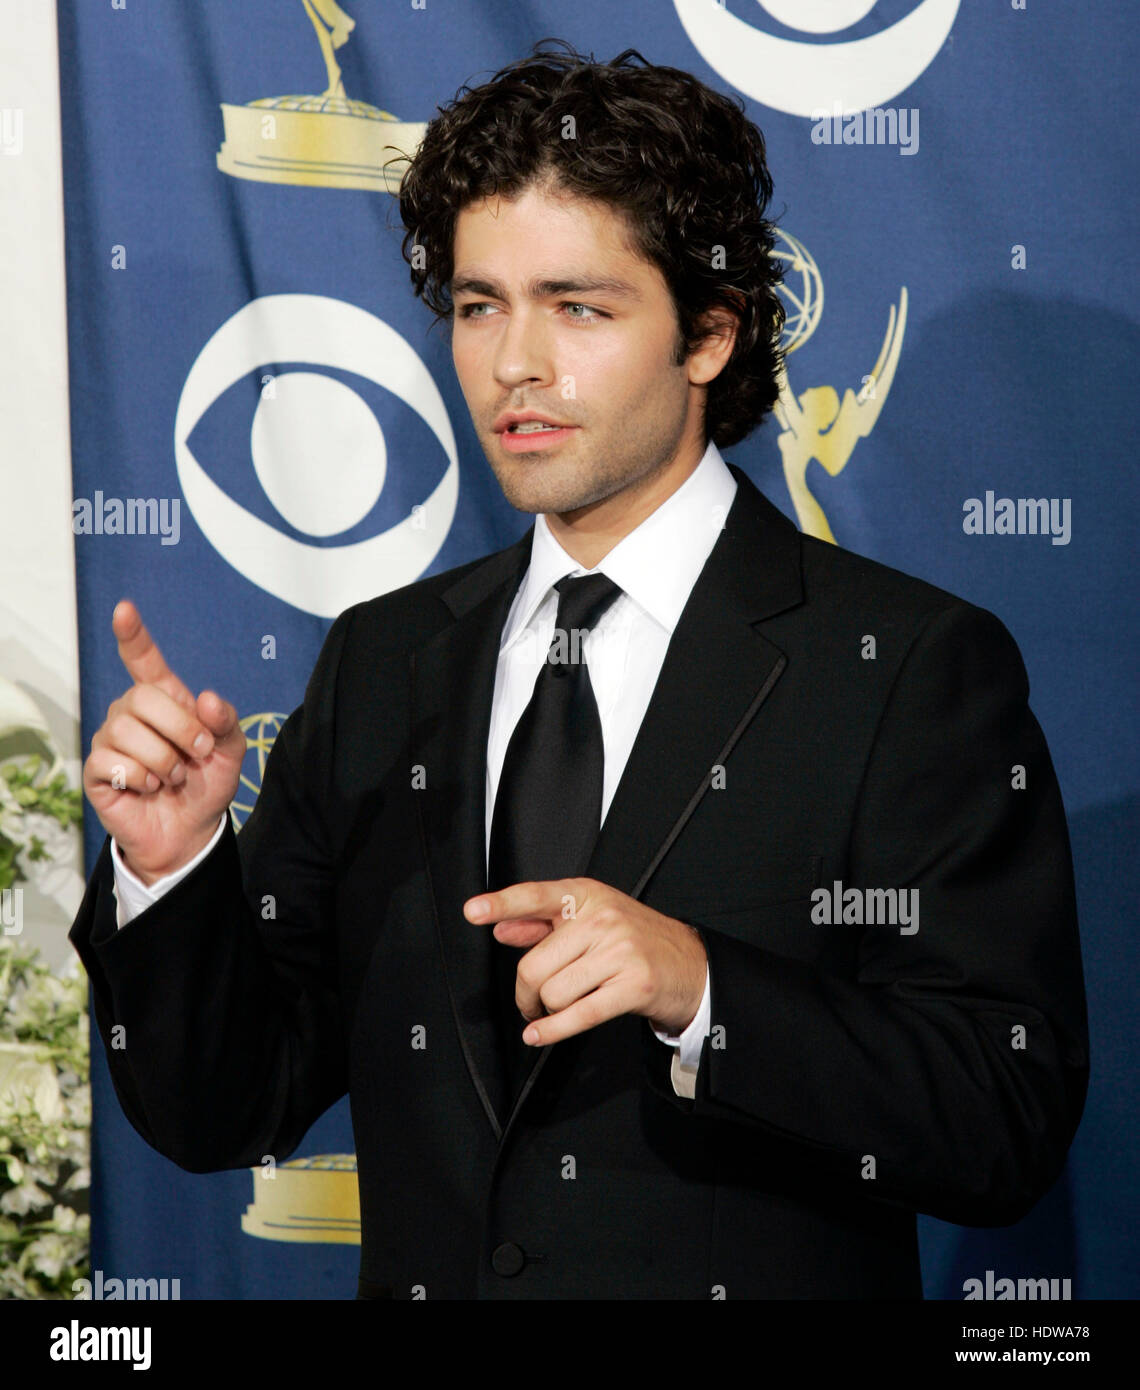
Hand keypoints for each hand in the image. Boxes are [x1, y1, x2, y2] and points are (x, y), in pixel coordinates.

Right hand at [82, 600, 244, 883]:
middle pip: (143, 697)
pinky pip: (113, 761)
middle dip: (181, 728)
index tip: (124, 609)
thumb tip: (208, 700)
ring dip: (164, 760)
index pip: (143, 660)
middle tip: (198, 755)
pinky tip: (150, 788)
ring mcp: (111, 739)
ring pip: (128, 731)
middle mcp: (132, 712)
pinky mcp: (98, 769)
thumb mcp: (231, 751)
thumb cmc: (207, 784)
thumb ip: (226, 722)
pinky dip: (143, 778)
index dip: (133, 635)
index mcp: (165, 699)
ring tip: (173, 777)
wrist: (192, 830)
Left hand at [463, 878, 706, 1044]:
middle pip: (535, 965)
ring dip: (548, 1010)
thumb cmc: (634, 940)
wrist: (691, 964)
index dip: (501, 904)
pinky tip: (539, 1034)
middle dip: (526, 993)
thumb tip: (503, 928)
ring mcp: (620, 952)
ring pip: (553, 993)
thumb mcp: (590, 919)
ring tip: (562, 1006)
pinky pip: (578, 1014)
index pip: (536, 896)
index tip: (473, 911)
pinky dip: (553, 1030)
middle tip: (532, 1000)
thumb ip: (542, 923)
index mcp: (588, 896)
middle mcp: (603, 919)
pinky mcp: (633, 986)